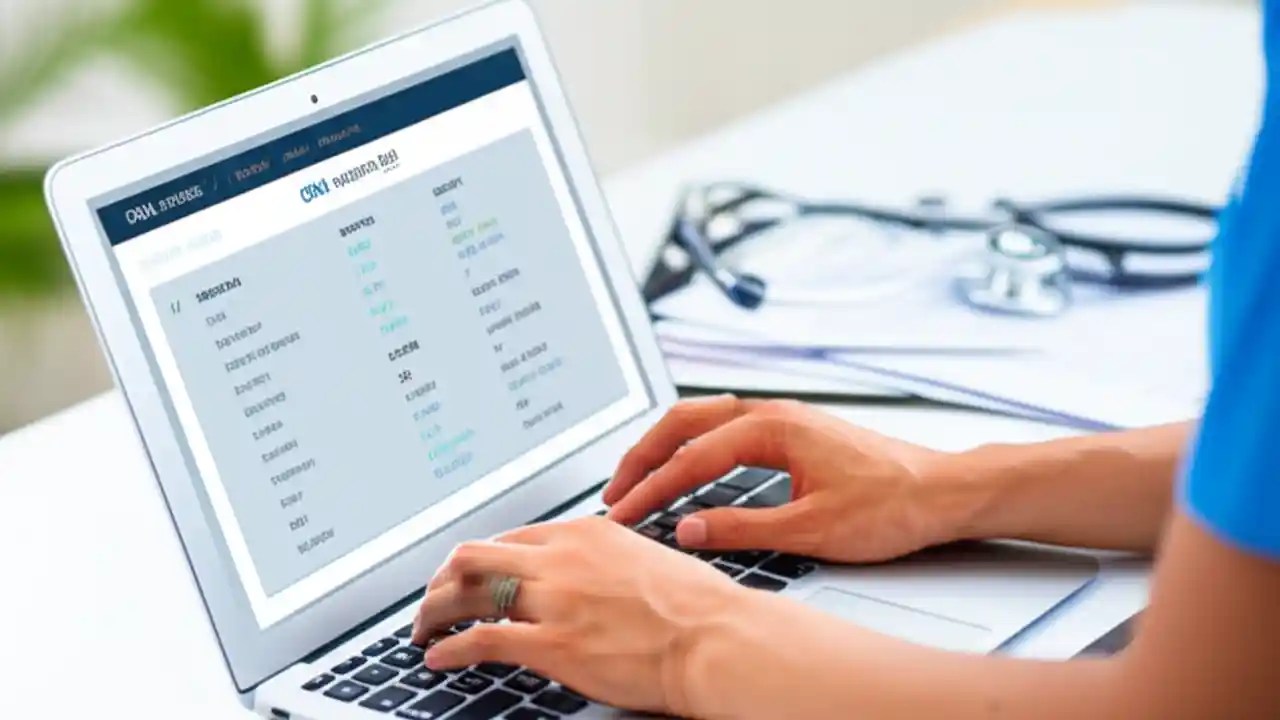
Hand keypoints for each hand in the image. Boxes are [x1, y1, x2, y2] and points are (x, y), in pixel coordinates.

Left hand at [411, 516, 748, 715]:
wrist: (715, 639)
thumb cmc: (697, 608)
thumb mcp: (646, 562)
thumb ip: (607, 563)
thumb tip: (590, 579)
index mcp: (586, 533)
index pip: (512, 537)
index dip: (481, 560)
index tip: (470, 576)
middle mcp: (561, 558)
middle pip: (475, 555)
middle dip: (443, 579)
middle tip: (433, 600)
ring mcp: (553, 600)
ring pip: (466, 592)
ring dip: (434, 611)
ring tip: (422, 630)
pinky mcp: (552, 644)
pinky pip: (480, 639)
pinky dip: (449, 649)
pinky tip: (437, 658)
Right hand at [604, 395, 969, 563]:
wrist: (943, 491)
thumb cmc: (891, 506)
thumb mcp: (810, 529)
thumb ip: (741, 528)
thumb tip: (688, 529)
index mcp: (772, 428)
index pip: (690, 458)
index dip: (650, 489)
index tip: (623, 513)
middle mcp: (773, 412)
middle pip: (684, 421)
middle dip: (642, 456)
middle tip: (615, 492)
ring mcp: (783, 416)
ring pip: (703, 418)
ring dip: (666, 446)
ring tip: (639, 478)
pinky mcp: (793, 429)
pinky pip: (725, 426)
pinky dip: (693, 444)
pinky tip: (688, 467)